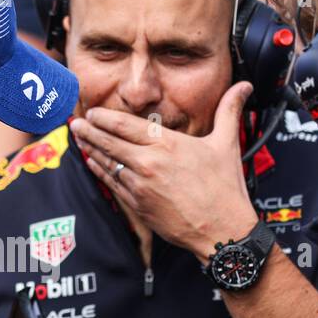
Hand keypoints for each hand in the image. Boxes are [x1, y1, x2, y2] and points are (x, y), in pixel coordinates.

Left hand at [70, 81, 258, 264]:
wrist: (221, 230)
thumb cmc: (224, 189)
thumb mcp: (226, 144)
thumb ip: (229, 111)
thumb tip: (243, 87)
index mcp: (167, 144)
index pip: (126, 126)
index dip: (105, 119)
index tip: (93, 113)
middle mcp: (149, 163)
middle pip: (110, 142)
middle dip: (90, 131)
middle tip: (74, 123)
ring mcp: (140, 186)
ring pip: (108, 163)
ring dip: (90, 149)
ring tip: (78, 138)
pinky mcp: (138, 205)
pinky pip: (113, 184)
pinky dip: (100, 171)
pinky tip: (92, 163)